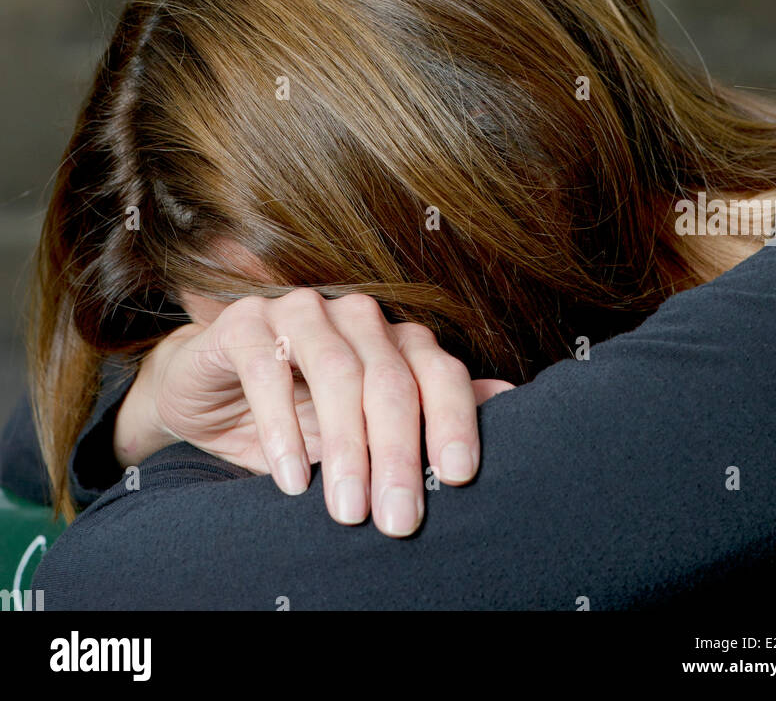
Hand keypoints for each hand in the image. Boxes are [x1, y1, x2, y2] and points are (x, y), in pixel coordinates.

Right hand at [113, 290, 512, 536]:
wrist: (210, 390)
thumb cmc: (301, 412)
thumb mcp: (366, 429)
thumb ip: (430, 413)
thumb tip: (510, 401)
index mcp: (395, 340)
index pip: (438, 372)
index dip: (454, 420)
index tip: (458, 477)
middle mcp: (356, 318)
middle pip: (391, 380)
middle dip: (398, 454)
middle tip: (398, 519)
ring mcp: (301, 311)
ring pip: (338, 370)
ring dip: (346, 445)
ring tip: (347, 510)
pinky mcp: (246, 322)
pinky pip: (269, 368)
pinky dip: (282, 427)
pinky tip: (291, 477)